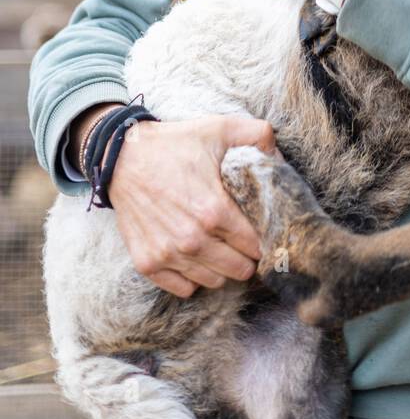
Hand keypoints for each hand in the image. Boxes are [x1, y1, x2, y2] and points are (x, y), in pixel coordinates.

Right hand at [108, 114, 277, 297]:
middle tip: (243, 241)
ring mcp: (168, 254)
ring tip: (220, 247)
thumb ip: (259, 135)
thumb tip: (280, 156)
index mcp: (214, 210)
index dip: (264, 239)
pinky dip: (192, 278)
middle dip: (247, 257)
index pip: (256, 245)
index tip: (262, 231)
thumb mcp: (220, 128)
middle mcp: (192, 239)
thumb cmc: (174, 144)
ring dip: (221, 268)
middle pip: (240, 270)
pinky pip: (184, 289)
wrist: (121, 157)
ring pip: (214, 282)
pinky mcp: (147, 263)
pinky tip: (195, 256)